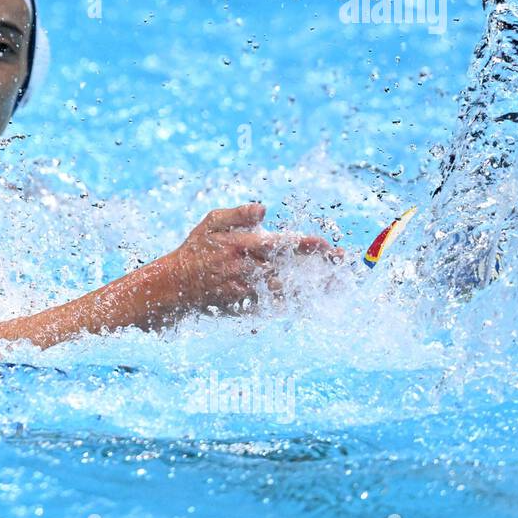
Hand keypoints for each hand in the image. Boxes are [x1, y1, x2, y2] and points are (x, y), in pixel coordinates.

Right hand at [164, 203, 339, 313]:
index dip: (305, 245)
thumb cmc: (196, 250)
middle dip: (318, 269)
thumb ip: (238, 214)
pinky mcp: (244, 307)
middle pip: (290, 270)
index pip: (280, 244)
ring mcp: (246, 291)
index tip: (327, 245)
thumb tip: (264, 209)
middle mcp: (246, 270)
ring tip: (336, 286)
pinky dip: (295, 306)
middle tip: (343, 266)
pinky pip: (274, 308)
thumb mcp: (210, 223)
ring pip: (286, 292)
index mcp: (241, 245)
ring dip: (313, 289)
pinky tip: (312, 302)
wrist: (174, 286)